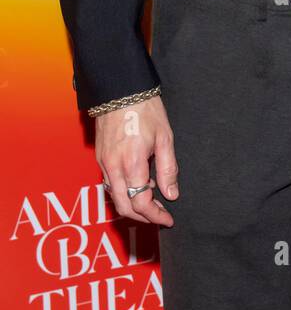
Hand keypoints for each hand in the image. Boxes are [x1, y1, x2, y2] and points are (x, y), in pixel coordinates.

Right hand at [95, 94, 176, 225]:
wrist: (120, 89)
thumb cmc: (146, 110)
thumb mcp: (165, 138)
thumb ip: (168, 169)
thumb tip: (171, 195)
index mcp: (131, 163)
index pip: (140, 202)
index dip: (155, 215)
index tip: (168, 219)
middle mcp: (113, 166)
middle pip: (124, 206)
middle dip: (143, 217)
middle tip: (161, 216)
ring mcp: (103, 162)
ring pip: (114, 196)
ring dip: (132, 205)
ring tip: (153, 199)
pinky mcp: (100, 157)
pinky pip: (109, 184)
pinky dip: (124, 191)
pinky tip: (139, 183)